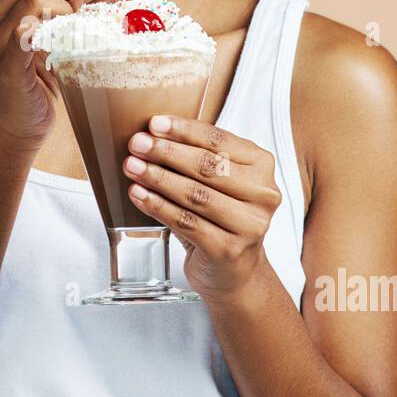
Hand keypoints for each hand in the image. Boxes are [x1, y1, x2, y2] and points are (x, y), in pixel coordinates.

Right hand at [0, 0, 150, 153]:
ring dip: (66, 14)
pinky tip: (62, 45)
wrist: (12, 130)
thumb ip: (94, 9)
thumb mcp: (66, 39)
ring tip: (70, 41)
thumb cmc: (39, 83)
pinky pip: (27, 27)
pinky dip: (53, 30)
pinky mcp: (2, 58)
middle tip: (82, 22)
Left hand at [123, 115, 280, 301]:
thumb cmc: (220, 219)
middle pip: (207, 166)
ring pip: (195, 194)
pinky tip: (139, 195)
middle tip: (138, 144)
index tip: (155, 124)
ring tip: (133, 167)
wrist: (234, 272)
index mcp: (262, 167)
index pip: (219, 140)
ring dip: (158, 178)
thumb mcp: (217, 183)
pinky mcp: (229, 250)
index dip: (184, 130)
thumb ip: (196, 158)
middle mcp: (262, 194)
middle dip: (166, 152)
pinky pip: (186, 222)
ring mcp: (249, 225)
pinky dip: (158, 206)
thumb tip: (152, 135)